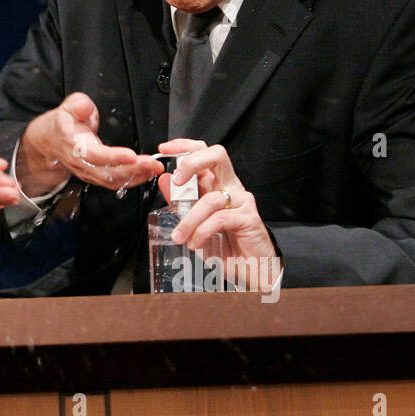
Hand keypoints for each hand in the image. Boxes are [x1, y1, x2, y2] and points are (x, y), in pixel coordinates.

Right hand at [17, 92, 162, 195]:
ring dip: (136, 176)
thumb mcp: (68, 106)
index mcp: (73, 144)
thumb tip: (85, 107)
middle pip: (107, 172)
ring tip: (154, 168)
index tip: (131, 155)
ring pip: (112, 180)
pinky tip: (146, 174)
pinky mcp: (95, 176)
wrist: (50, 141)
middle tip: (153, 163)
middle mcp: (80, 162)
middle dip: (133, 169)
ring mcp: (88, 172)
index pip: (93, 154)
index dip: (113, 157)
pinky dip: (132, 180)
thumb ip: (79, 105)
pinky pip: (114, 183)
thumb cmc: (63, 123)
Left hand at [157, 138, 281, 290]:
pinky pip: (219, 218)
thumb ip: (181, 201)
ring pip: (211, 198)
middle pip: (217, 156)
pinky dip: (202, 231)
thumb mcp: (195, 221)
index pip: (206, 152)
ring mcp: (242, 201)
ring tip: (180, 237)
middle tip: (178, 181)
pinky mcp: (248, 218)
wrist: (249, 269)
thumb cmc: (225, 245)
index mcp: (219, 183)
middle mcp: (232, 186)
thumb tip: (165, 179)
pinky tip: (196, 243)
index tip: (165, 149)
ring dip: (189, 219)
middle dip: (193, 162)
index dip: (186, 146)